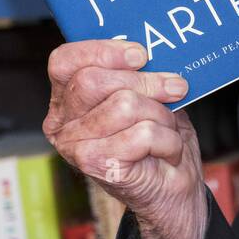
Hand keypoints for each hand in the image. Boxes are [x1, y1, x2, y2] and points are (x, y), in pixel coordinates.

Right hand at [43, 39, 206, 238]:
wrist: (174, 191)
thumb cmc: (159, 141)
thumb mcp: (149, 98)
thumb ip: (138, 74)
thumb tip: (148, 47)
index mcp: (67, 101)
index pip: (65, 62)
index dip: (103, 51)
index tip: (142, 54)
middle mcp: (62, 124)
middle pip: (95, 81)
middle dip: (147, 81)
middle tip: (177, 88)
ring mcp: (74, 147)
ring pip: (125, 105)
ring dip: (161, 116)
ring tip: (168, 130)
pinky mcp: (96, 165)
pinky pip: (142, 133)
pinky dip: (167, 140)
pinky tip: (167, 152)